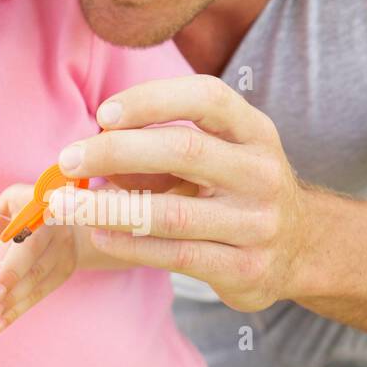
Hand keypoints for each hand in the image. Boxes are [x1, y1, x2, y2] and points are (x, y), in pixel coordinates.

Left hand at [0, 184, 77, 330]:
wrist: (70, 222)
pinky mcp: (62, 272)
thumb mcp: (1, 204)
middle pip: (32, 254)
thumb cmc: (23, 212)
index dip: (8, 233)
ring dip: (12, 301)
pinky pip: (40, 294)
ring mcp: (62, 251)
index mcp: (35, 204)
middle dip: (11, 277)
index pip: (23, 220)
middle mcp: (54, 226)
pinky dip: (18, 311)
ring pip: (37, 279)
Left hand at [53, 76, 311, 312]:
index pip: (208, 97)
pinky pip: (177, 255)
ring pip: (174, 213)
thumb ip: (160, 150)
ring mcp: (257, 224)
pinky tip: (98, 234)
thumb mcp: (217, 158)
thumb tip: (90, 151)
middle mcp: (262, 173)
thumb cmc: (238, 191)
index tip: (104, 112)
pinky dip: (131, 245)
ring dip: (110, 208)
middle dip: (116, 151)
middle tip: (68, 159)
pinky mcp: (245, 269)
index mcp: (255, 132)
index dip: (153, 99)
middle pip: (185, 150)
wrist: (302, 249)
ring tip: (65, 205)